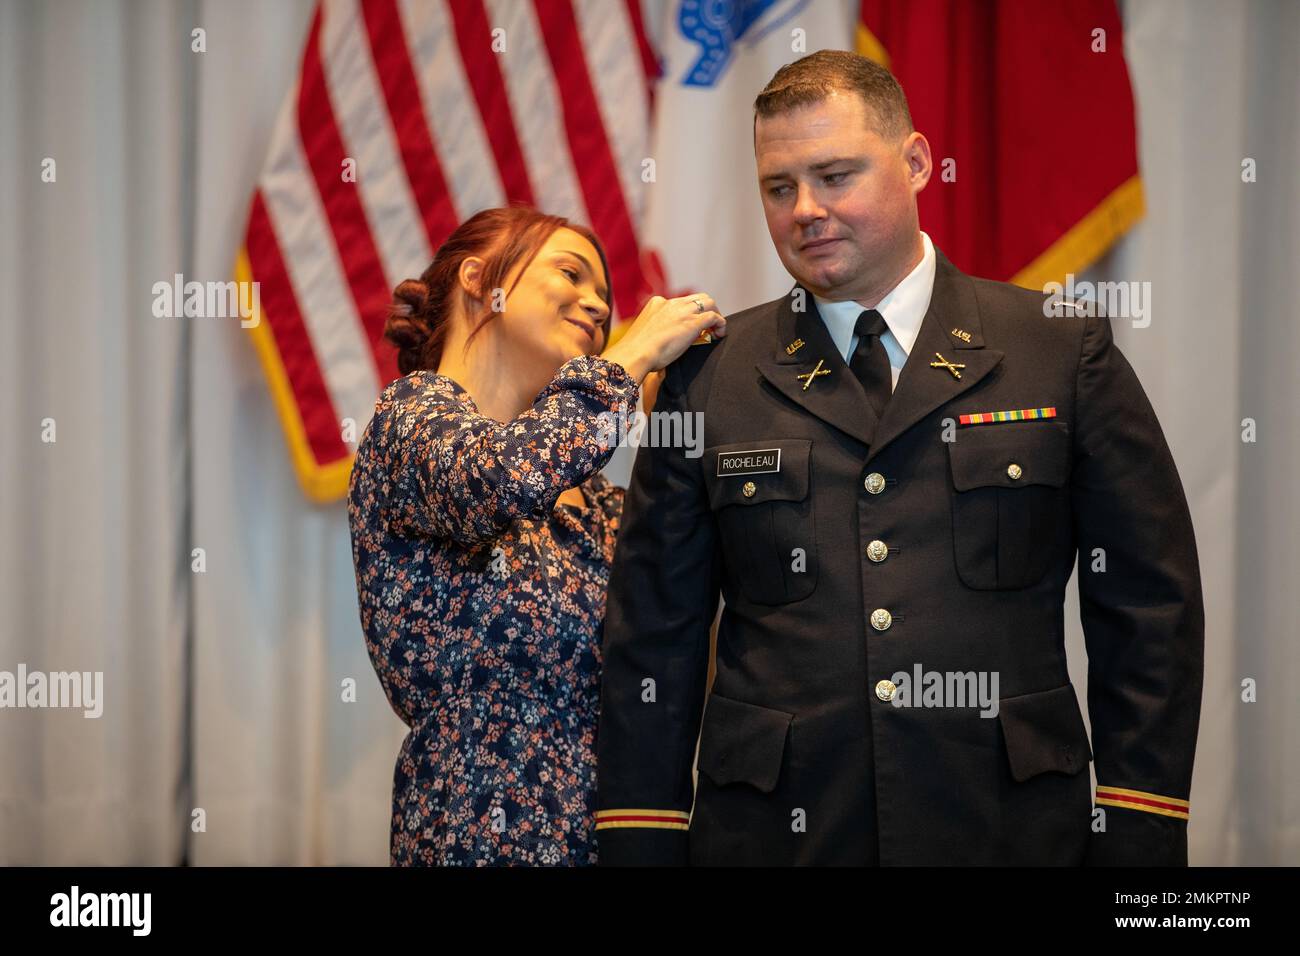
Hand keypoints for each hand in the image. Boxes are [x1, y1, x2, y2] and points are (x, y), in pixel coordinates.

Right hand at [603, 294, 724, 382]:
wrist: (635, 354)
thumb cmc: (636, 351)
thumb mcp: (646, 333)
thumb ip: (656, 330)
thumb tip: (662, 340)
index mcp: (657, 303)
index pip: (680, 302)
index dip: (690, 313)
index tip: (691, 325)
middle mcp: (671, 303)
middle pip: (697, 298)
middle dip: (706, 309)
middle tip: (708, 326)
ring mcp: (683, 312)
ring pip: (709, 302)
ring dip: (715, 314)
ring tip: (716, 330)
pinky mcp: (693, 323)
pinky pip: (714, 317)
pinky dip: (720, 324)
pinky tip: (719, 335)